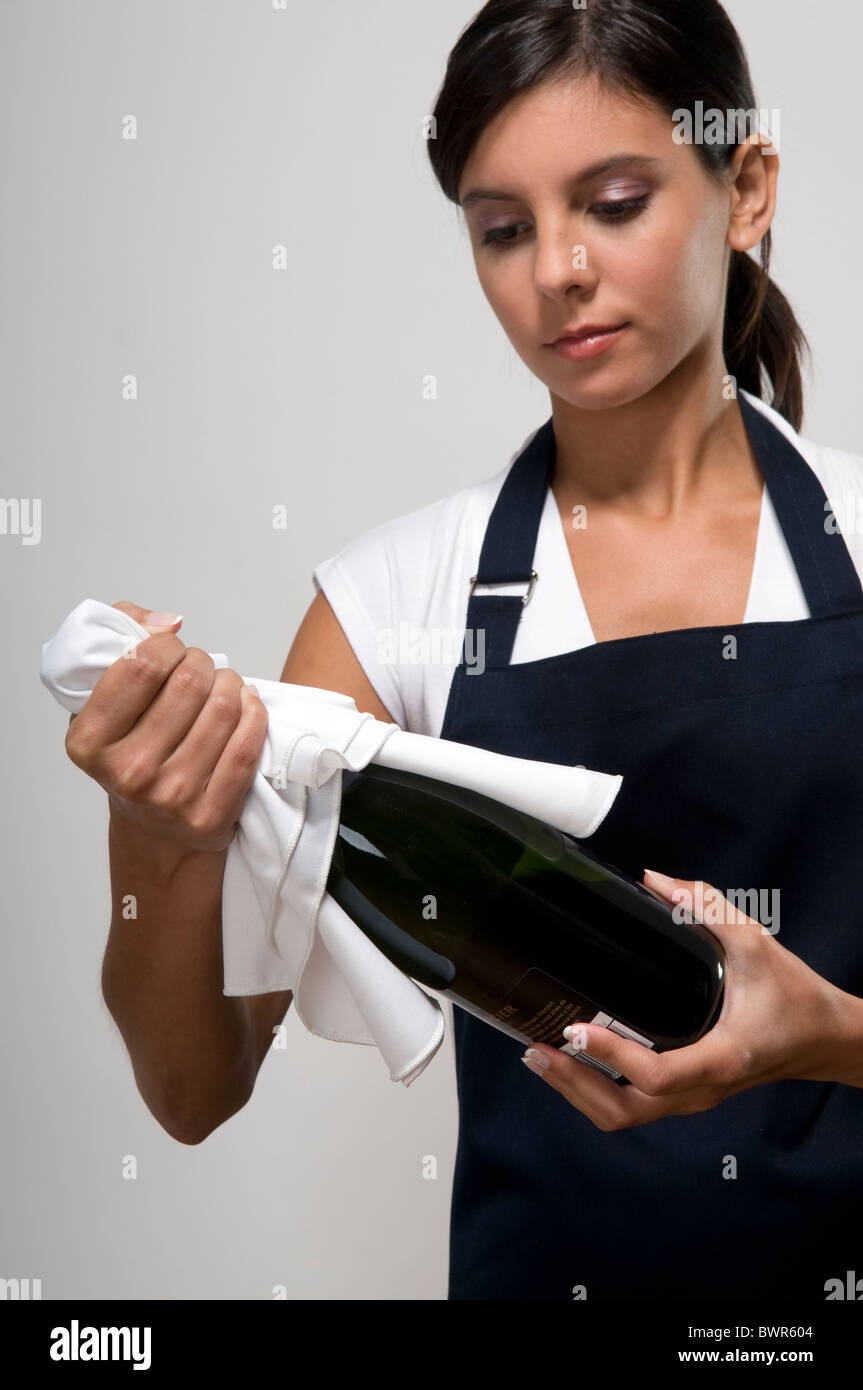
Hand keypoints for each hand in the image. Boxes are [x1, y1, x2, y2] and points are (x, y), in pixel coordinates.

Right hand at [64, 600, 268, 854]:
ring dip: (231, 684)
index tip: (170, 651)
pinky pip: (247, 744)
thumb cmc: (131, 751)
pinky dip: (254, 712)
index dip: (166, 645)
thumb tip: (169, 624)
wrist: (154, 828)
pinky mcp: (211, 814)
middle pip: (189, 682)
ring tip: (222, 687)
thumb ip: (122, 638)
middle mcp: (127, 772)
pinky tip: (245, 705)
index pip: (142, 664)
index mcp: (89, 741)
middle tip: (200, 669)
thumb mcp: (104, 699)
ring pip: (224, 708)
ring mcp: (171, 796)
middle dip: (202, 663)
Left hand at [519, 870, 862, 1128]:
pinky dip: (595, 1090)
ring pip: (624, 1116)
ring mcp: (692, 1098)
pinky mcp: (687, 1095)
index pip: (656, 1074)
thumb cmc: (795, 999)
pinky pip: (633, 1106)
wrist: (825, 1037)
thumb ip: (706, 907)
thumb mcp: (755, 943)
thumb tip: (656, 882)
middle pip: (625, 1111)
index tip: (577, 1027)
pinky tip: (574, 1061)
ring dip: (577, 1092)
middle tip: (539, 1047)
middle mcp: (702, 1087)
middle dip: (574, 1084)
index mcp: (721, 1057)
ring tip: (542, 1056)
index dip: (611, 1055)